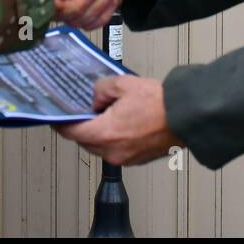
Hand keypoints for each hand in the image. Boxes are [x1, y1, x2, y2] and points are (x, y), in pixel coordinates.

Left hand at [56, 76, 181, 164]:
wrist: (186, 116)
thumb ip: (100, 89)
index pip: (71, 132)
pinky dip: (113, 138)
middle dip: (81, 126)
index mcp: (105, 133)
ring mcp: (125, 158)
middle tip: (82, 110)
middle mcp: (113, 151)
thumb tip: (95, 98)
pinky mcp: (137, 159)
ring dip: (98, 132)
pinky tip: (121, 122)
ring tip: (106, 113)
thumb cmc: (160, 103)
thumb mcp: (122, 84)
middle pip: (84, 141)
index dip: (61, 123)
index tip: (56, 117)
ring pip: (100, 146)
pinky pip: (116, 150)